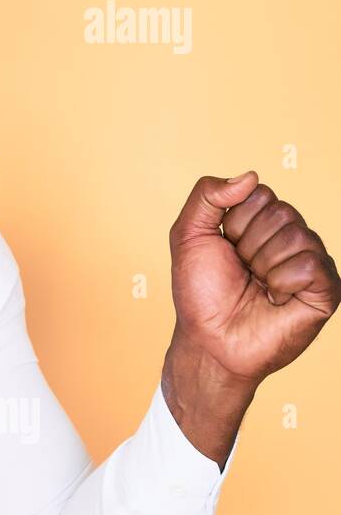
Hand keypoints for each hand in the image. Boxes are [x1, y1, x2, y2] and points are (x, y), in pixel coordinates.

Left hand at [170, 171, 339, 381]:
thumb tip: (251, 176)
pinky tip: (275, 299)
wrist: (209, 339)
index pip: (260, 193)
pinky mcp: (325, 290)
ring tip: (257, 286)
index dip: (233, 222)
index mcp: (263, 222)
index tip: (224, 248)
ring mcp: (311, 263)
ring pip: (296, 236)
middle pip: (281, 212)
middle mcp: (291, 238)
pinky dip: (282, 282)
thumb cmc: (200, 291)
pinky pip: (310, 265)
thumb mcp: (188, 235)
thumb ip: (207, 196)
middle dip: (248, 243)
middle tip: (242, 271)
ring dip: (263, 265)